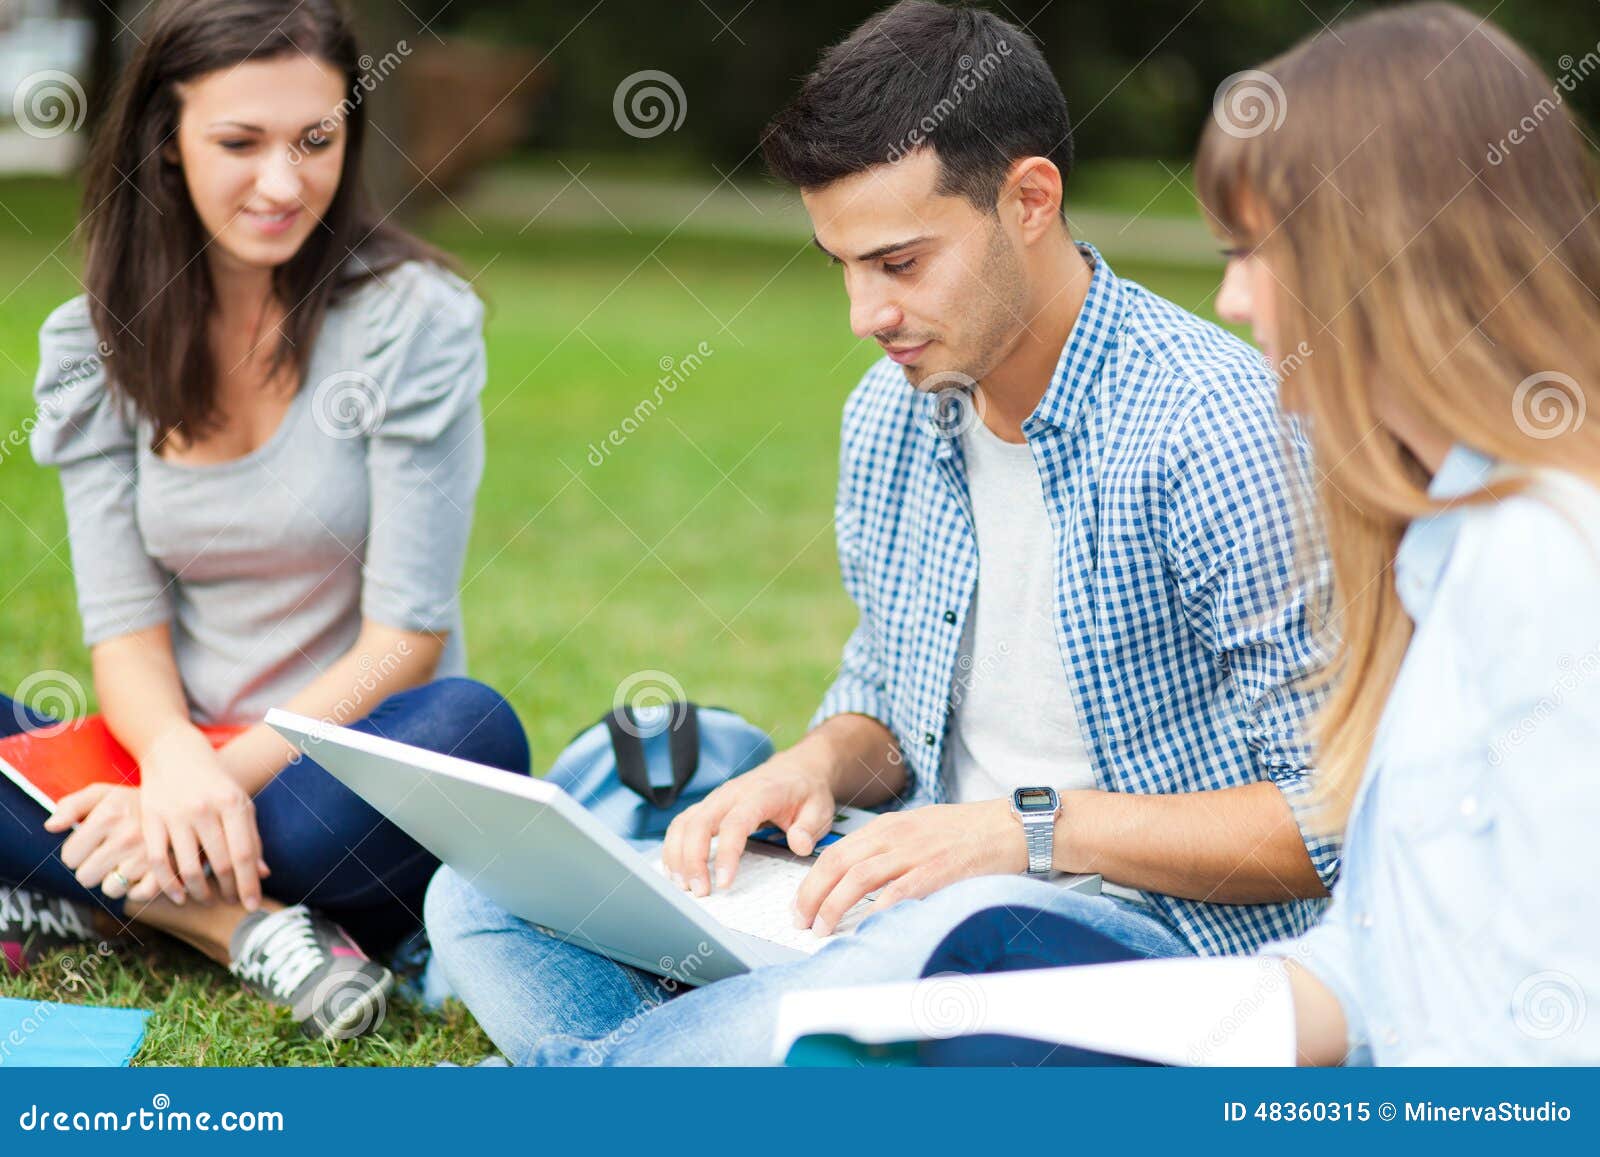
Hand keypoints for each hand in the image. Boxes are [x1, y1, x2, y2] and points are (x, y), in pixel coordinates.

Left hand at [46, 784, 158, 901]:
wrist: (182, 805)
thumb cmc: (133, 803)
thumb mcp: (102, 793)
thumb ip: (71, 805)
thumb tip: (50, 826)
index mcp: (109, 815)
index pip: (69, 857)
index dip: (77, 851)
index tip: (92, 843)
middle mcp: (127, 835)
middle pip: (85, 877)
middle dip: (93, 867)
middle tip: (109, 853)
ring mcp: (147, 855)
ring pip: (110, 889)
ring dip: (115, 879)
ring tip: (127, 861)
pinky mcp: (165, 870)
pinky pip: (137, 895)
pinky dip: (137, 889)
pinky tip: (142, 873)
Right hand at [137, 725, 268, 908]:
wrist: (174, 753)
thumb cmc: (215, 783)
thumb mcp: (240, 803)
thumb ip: (252, 837)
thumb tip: (263, 874)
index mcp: (232, 803)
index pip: (243, 854)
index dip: (248, 884)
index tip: (251, 905)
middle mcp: (204, 808)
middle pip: (218, 863)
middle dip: (227, 890)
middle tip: (231, 903)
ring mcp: (175, 814)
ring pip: (188, 867)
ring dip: (200, 892)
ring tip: (208, 900)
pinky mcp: (151, 820)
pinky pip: (159, 861)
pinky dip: (169, 885)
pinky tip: (179, 896)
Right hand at [661, 746, 838, 895]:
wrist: (796, 771)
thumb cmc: (805, 793)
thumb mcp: (819, 809)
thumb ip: (810, 827)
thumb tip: (798, 844)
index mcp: (760, 794)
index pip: (735, 823)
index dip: (726, 854)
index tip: (723, 883)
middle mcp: (731, 794)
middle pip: (699, 823)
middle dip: (692, 859)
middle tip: (699, 891)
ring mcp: (716, 799)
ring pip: (684, 823)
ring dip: (678, 855)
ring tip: (683, 886)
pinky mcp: (708, 806)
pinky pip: (682, 824)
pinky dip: (673, 847)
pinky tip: (676, 870)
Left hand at [793, 800, 1027, 935]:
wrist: (1009, 826)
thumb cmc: (966, 831)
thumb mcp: (918, 828)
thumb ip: (890, 847)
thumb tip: (861, 877)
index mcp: (888, 826)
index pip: (837, 852)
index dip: (812, 880)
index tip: (801, 903)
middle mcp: (895, 836)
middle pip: (838, 864)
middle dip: (812, 895)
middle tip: (800, 921)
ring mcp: (915, 853)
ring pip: (859, 878)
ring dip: (834, 906)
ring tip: (822, 929)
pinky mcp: (936, 871)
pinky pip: (898, 892)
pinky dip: (876, 910)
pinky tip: (863, 926)